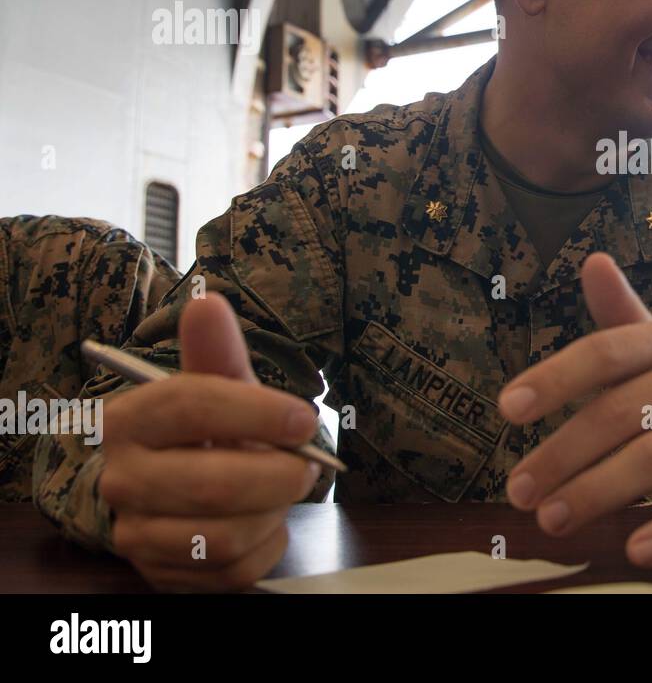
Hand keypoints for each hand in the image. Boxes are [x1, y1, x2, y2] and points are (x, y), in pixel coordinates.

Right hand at [99, 293, 320, 590]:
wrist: (179, 491)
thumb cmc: (207, 431)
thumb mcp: (218, 389)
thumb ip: (217, 352)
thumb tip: (207, 302)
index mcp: (129, 419)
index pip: (190, 407)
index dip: (256, 412)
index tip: (304, 417)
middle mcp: (120, 478)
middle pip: (212, 484)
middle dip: (278, 476)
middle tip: (306, 465)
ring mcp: (135, 533)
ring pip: (223, 536)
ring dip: (273, 513)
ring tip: (282, 490)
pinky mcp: (159, 575)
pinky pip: (230, 571)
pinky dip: (265, 547)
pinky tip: (263, 523)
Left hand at [497, 253, 651, 566]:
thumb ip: (620, 314)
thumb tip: (592, 261)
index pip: (606, 352)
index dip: (554, 378)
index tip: (506, 409)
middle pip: (623, 413)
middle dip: (563, 454)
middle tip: (520, 491)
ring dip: (600, 492)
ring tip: (553, 518)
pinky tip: (639, 551)